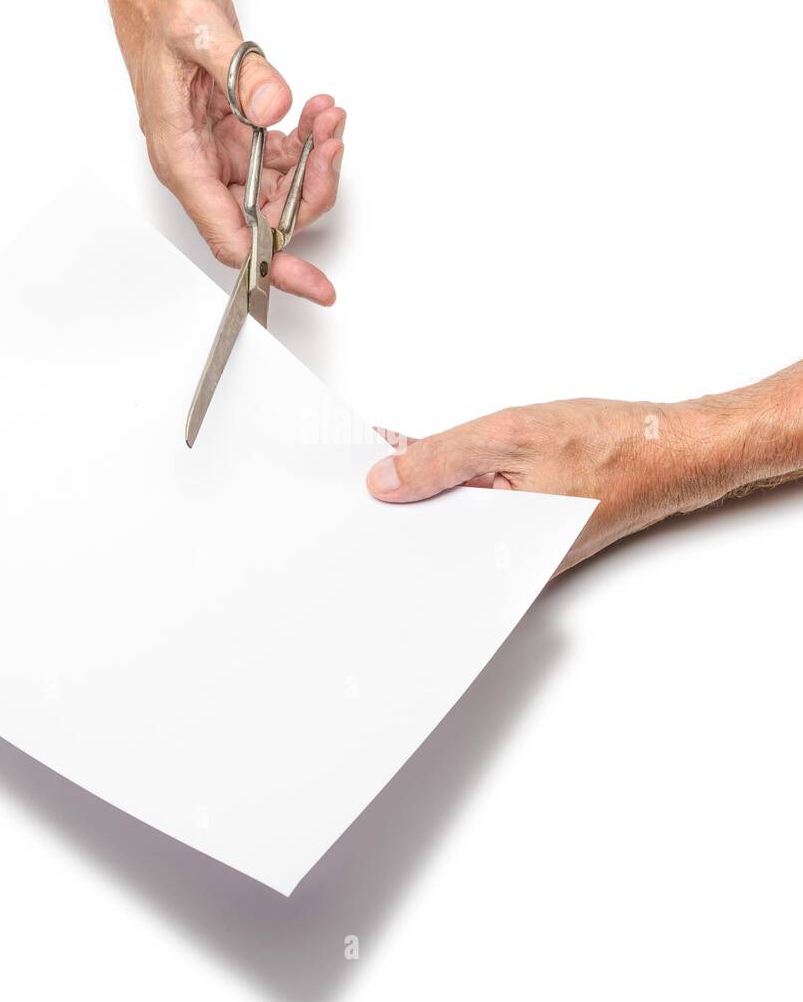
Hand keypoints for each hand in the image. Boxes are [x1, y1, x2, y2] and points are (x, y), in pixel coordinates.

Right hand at [102, 0, 343, 303]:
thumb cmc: (161, 3)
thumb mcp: (200, 29)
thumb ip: (240, 71)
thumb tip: (271, 106)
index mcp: (182, 158)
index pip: (231, 237)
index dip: (274, 267)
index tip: (315, 285)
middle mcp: (200, 165)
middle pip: (266, 219)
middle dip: (310, 191)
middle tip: (334, 148)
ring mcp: (219, 152)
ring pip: (279, 190)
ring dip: (314, 163)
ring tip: (328, 119)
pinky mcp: (235, 134)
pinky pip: (280, 160)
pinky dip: (307, 142)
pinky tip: (317, 112)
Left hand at [367, 382, 801, 572]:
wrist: (670, 449)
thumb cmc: (610, 447)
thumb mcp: (511, 436)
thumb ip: (442, 458)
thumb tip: (384, 480)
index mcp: (496, 556)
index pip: (416, 552)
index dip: (374, 527)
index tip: (331, 506)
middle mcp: (502, 565)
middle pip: (424, 540)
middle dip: (387, 511)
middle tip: (345, 484)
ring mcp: (511, 549)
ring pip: (444, 524)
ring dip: (415, 494)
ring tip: (376, 468)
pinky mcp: (518, 529)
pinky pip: (467, 513)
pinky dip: (445, 488)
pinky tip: (420, 463)